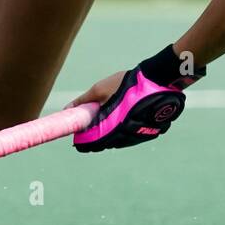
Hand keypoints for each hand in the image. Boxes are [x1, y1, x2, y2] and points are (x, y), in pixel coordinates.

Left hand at [69, 64, 186, 153]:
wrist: (156, 80)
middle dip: (96, 136)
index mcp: (111, 129)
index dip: (84, 140)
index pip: (92, 144)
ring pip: (118, 141)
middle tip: (92, 124)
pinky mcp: (149, 134)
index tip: (79, 134)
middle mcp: (125, 137)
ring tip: (109, 118)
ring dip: (110, 134)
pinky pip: (131, 137)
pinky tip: (123, 119)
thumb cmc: (125, 84)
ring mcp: (138, 136)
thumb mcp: (99, 90)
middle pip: (105, 144)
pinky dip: (124, 131)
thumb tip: (67, 109)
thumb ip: (83, 102)